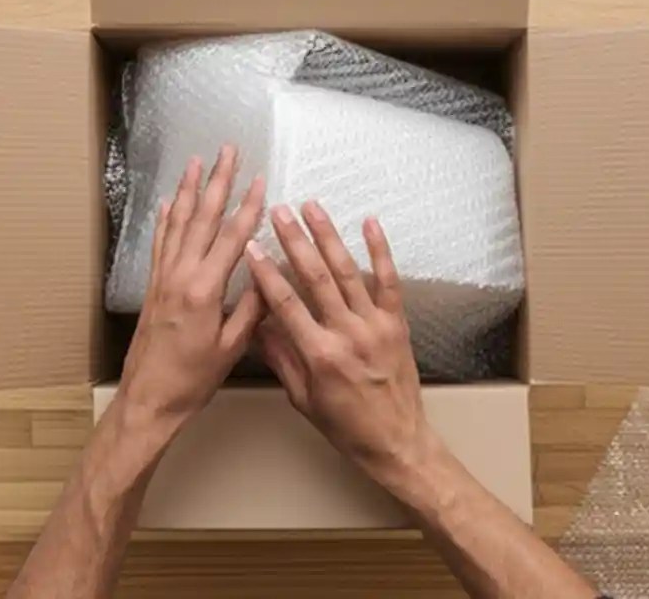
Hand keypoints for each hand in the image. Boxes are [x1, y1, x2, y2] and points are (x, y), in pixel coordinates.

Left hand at [119, 145, 265, 431]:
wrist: (149, 397)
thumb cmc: (193, 379)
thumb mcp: (233, 347)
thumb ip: (253, 308)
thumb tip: (272, 273)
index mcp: (205, 290)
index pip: (231, 237)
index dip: (248, 206)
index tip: (260, 179)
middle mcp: (180, 276)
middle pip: (201, 217)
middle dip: (217, 181)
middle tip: (227, 151)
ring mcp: (163, 278)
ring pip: (178, 223)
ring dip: (189, 190)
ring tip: (196, 162)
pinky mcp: (153, 286)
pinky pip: (160, 243)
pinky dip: (166, 218)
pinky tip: (170, 202)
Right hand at [244, 201, 440, 488]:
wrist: (396, 441)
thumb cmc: (346, 426)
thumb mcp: (302, 398)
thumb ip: (281, 357)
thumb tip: (258, 324)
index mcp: (320, 356)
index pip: (286, 304)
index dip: (266, 273)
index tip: (251, 247)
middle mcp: (348, 335)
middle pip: (315, 278)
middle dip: (294, 241)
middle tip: (279, 213)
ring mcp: (375, 326)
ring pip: (348, 272)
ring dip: (328, 236)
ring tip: (312, 208)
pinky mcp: (397, 323)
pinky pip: (389, 280)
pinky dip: (380, 250)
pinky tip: (369, 223)